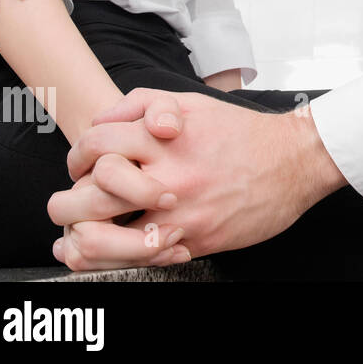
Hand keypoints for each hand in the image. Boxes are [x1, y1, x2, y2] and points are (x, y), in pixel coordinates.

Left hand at [48, 88, 344, 269]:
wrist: (296, 161)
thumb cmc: (244, 133)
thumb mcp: (194, 103)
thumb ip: (144, 103)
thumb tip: (103, 118)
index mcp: (165, 139)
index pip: (95, 144)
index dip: (77, 155)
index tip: (81, 166)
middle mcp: (168, 175)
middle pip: (89, 193)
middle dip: (66, 201)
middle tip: (67, 204)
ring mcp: (180, 212)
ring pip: (104, 236)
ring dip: (80, 238)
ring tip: (76, 235)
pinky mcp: (195, 239)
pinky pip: (138, 258)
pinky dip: (111, 260)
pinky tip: (103, 255)